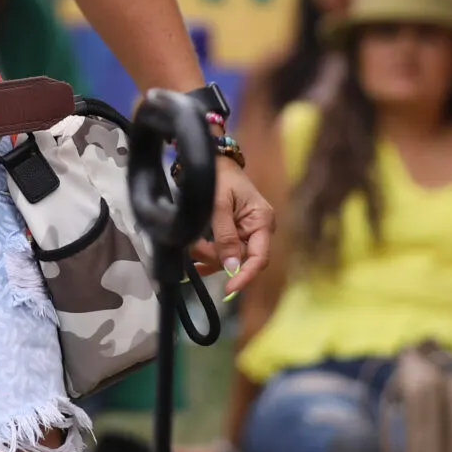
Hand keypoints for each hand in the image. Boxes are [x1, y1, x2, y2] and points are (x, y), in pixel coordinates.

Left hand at [195, 153, 274, 294]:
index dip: (245, 275)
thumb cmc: (220, 177)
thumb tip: (232, 267)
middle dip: (215, 258)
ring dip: (207, 255)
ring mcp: (246, 233)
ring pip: (228, 257)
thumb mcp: (219, 204)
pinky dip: (207, 256)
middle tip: (193, 250)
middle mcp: (258, 230)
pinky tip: (194, 262)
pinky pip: (222, 252)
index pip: (259, 257)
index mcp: (262, 221)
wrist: (215, 161)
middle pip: (240, 259)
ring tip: (190, 245)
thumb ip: (225, 236)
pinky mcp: (234, 234)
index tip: (229, 289)